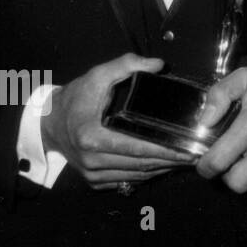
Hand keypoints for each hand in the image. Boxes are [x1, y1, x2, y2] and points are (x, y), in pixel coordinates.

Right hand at [41, 54, 196, 189]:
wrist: (48, 122)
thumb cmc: (76, 97)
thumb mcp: (97, 75)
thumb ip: (127, 65)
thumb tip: (159, 65)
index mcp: (92, 136)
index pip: (138, 147)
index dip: (166, 149)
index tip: (190, 147)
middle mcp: (91, 160)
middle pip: (141, 164)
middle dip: (172, 160)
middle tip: (198, 153)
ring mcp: (91, 174)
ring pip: (136, 175)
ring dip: (163, 169)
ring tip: (187, 159)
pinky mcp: (93, 181)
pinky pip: (127, 180)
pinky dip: (148, 174)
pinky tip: (165, 166)